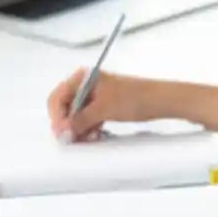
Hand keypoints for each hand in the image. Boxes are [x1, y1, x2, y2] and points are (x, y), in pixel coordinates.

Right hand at [45, 67, 161, 141]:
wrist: (161, 100)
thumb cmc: (136, 96)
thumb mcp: (103, 110)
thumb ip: (79, 121)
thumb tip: (63, 131)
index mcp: (83, 77)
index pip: (57, 97)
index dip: (57, 117)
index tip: (61, 133)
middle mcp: (87, 84)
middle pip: (65, 107)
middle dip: (68, 124)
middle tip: (72, 139)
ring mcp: (95, 95)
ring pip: (77, 115)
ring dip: (79, 128)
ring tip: (88, 137)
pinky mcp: (104, 105)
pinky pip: (88, 118)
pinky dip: (89, 128)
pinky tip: (95, 134)